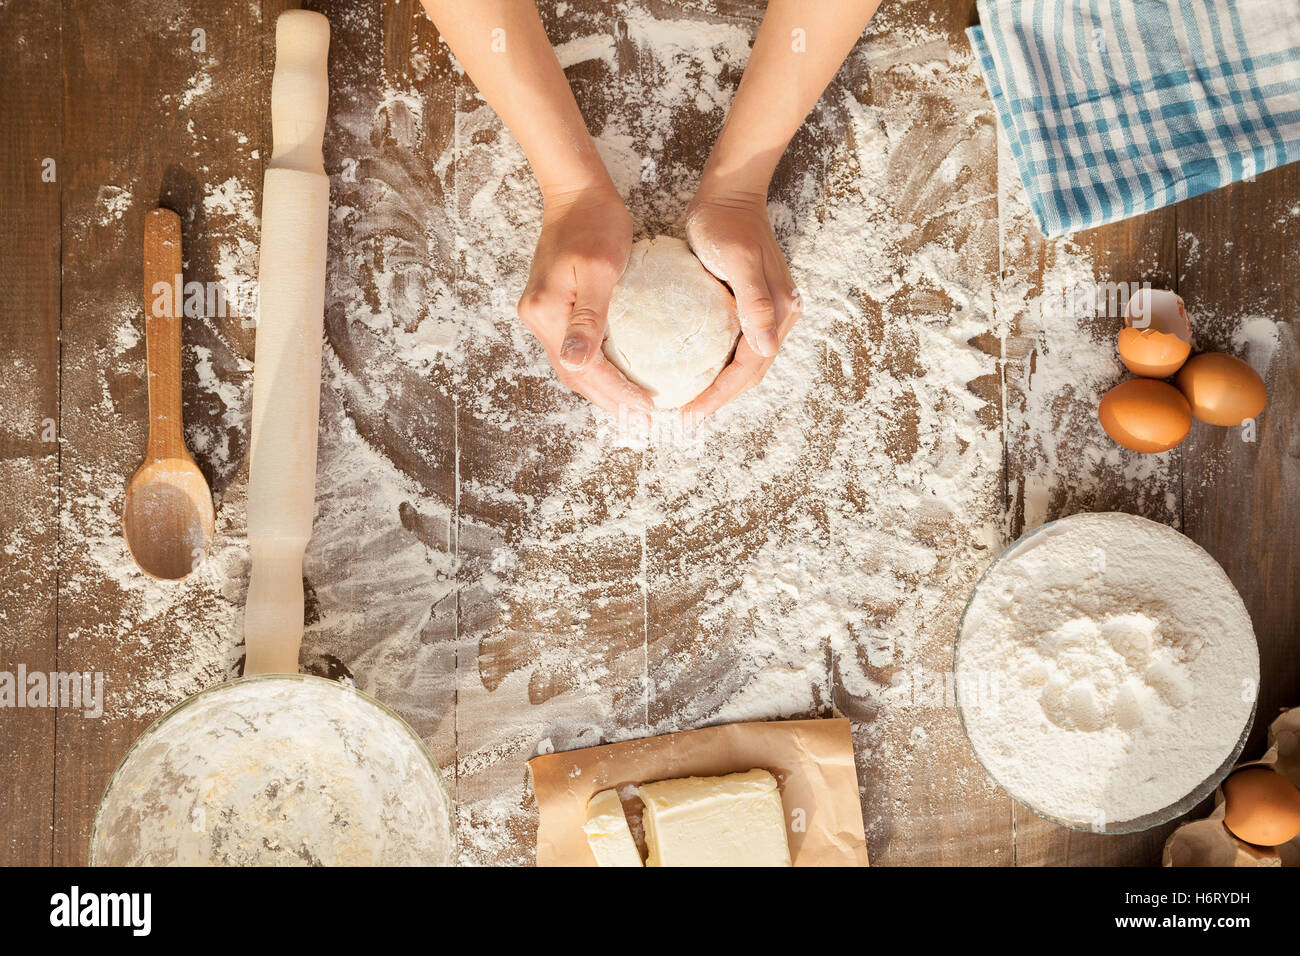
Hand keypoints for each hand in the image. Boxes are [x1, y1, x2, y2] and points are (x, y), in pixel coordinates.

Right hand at [517, 184, 651, 422]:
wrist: (576, 193)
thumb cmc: (594, 223)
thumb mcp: (599, 269)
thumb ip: (588, 318)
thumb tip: (577, 362)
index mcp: (547, 312)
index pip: (584, 368)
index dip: (615, 393)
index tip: (646, 409)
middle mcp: (538, 318)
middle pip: (574, 375)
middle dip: (609, 401)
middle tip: (643, 421)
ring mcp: (542, 314)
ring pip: (572, 366)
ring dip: (601, 391)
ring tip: (631, 409)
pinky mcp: (552, 307)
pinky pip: (573, 349)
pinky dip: (595, 370)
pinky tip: (616, 377)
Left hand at [682, 188, 801, 421]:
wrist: (728, 193)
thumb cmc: (727, 223)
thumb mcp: (738, 262)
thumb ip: (754, 303)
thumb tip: (765, 346)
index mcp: (780, 312)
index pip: (749, 368)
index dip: (720, 396)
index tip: (690, 414)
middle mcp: (778, 318)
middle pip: (750, 373)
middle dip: (718, 400)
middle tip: (684, 420)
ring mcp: (765, 313)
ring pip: (745, 364)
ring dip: (719, 388)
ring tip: (689, 405)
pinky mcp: (748, 306)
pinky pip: (735, 348)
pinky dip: (718, 366)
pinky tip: (695, 373)